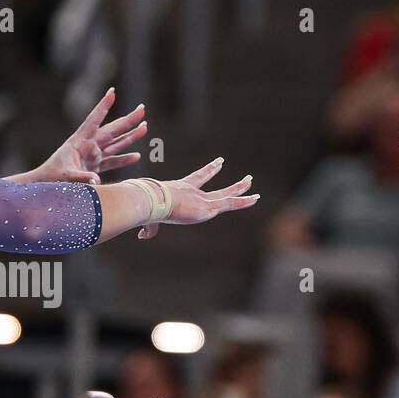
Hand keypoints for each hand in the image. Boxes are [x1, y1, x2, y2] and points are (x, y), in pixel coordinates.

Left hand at [34, 87, 145, 184]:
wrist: (44, 184)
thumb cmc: (51, 177)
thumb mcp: (65, 177)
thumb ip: (81, 177)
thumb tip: (96, 181)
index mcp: (79, 142)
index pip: (93, 120)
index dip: (103, 106)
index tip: (112, 91)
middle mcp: (88, 146)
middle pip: (112, 130)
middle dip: (127, 120)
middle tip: (142, 108)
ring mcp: (93, 156)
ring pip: (116, 144)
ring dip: (130, 136)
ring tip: (145, 127)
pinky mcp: (94, 167)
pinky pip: (112, 162)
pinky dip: (124, 159)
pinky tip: (136, 155)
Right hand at [138, 159, 257, 239]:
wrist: (153, 201)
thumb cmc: (149, 207)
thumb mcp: (151, 218)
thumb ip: (151, 228)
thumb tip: (142, 236)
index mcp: (183, 191)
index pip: (199, 178)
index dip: (210, 169)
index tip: (220, 161)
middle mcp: (196, 193)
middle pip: (219, 189)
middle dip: (233, 185)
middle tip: (247, 178)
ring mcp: (203, 200)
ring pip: (227, 195)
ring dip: (241, 189)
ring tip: (252, 182)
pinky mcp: (208, 207)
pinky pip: (230, 204)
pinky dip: (243, 202)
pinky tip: (256, 198)